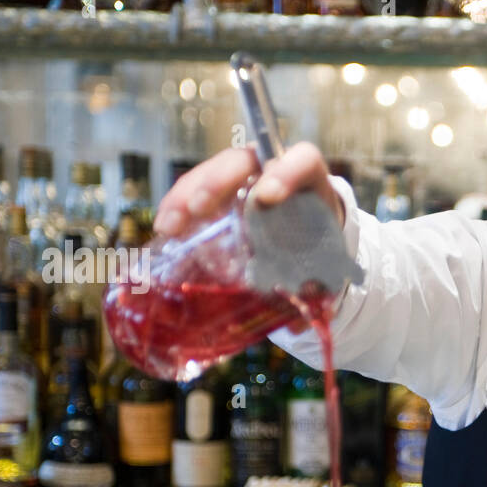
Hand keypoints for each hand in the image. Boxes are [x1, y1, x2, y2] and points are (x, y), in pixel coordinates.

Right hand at [153, 142, 345, 335]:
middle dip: (216, 182)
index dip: (285, 173)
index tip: (267, 197)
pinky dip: (177, 209)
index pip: (301, 162)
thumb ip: (314, 287)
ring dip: (185, 197)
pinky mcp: (216, 194)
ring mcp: (239, 179)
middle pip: (241, 162)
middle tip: (200, 208)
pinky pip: (192, 192)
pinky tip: (164, 231)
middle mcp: (270, 170)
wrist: (307, 242)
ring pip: (209, 174)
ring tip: (169, 227)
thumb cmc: (317, 248)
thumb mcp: (322, 263)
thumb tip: (298, 325)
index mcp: (308, 181)